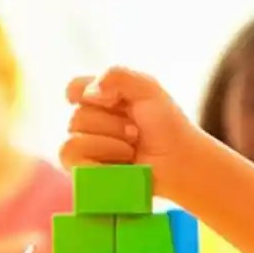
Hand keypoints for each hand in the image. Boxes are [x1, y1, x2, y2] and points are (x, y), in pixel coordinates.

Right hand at [60, 66, 199, 198]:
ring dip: (109, 145)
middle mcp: (89, 123)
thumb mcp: (147, 89)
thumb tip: (89, 93)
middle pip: (77, 118)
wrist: (181, 162)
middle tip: (136, 132)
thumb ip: (117, 76)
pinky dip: (99, 164)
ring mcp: (86, 151)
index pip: (73, 90)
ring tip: (131, 150)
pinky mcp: (87, 176)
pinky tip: (121, 165)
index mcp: (99, 98)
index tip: (115, 101)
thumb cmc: (167, 125)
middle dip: (112, 125)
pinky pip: (74, 166)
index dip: (88, 95)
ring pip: (73, 142)